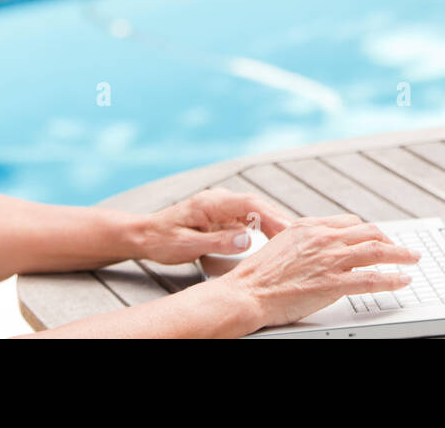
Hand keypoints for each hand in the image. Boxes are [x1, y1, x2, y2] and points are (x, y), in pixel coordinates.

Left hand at [137, 187, 293, 264]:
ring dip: (273, 224)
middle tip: (300, 237)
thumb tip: (248, 240)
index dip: (272, 215)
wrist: (144, 235)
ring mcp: (221, 207)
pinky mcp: (222, 216)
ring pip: (255, 212)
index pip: (249, 203)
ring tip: (293, 240)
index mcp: (211, 203)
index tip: (288, 229)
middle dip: (279, 219)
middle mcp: (218, 200)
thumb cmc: (161, 240)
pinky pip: (248, 219)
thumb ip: (218, 242)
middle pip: (257, 205)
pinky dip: (263, 228)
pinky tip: (275, 240)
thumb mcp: (187, 245)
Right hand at [219, 214, 420, 327]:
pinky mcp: (332, 283)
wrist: (248, 291)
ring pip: (376, 250)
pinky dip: (392, 278)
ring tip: (413, 259)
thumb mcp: (282, 244)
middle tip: (401, 249)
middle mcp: (323, 238)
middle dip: (389, 239)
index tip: (377, 238)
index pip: (350, 222)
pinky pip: (371, 278)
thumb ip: (305, 241)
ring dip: (400, 254)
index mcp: (309, 227)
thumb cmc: (259, 274)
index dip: (368, 231)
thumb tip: (319, 246)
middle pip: (368, 232)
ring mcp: (329, 260)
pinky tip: (402, 280)